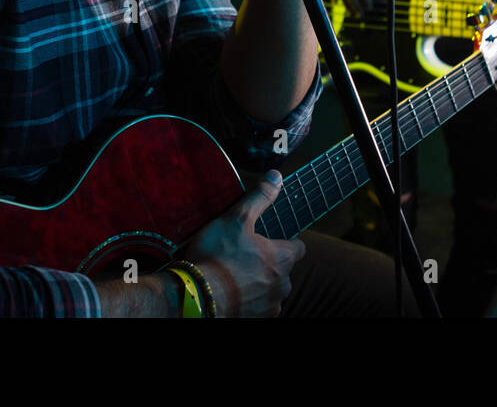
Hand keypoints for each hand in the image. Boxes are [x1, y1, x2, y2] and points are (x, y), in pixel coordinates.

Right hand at [182, 170, 305, 316]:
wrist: (198, 297)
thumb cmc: (218, 256)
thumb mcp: (237, 219)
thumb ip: (259, 198)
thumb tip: (277, 176)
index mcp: (283, 258)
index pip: (298, 247)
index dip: (285, 241)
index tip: (267, 239)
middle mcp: (283, 285)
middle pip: (283, 270)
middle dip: (267, 263)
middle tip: (242, 255)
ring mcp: (270, 306)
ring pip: (270, 290)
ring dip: (257, 283)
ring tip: (232, 274)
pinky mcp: (256, 319)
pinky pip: (257, 306)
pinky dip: (247, 299)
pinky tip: (229, 291)